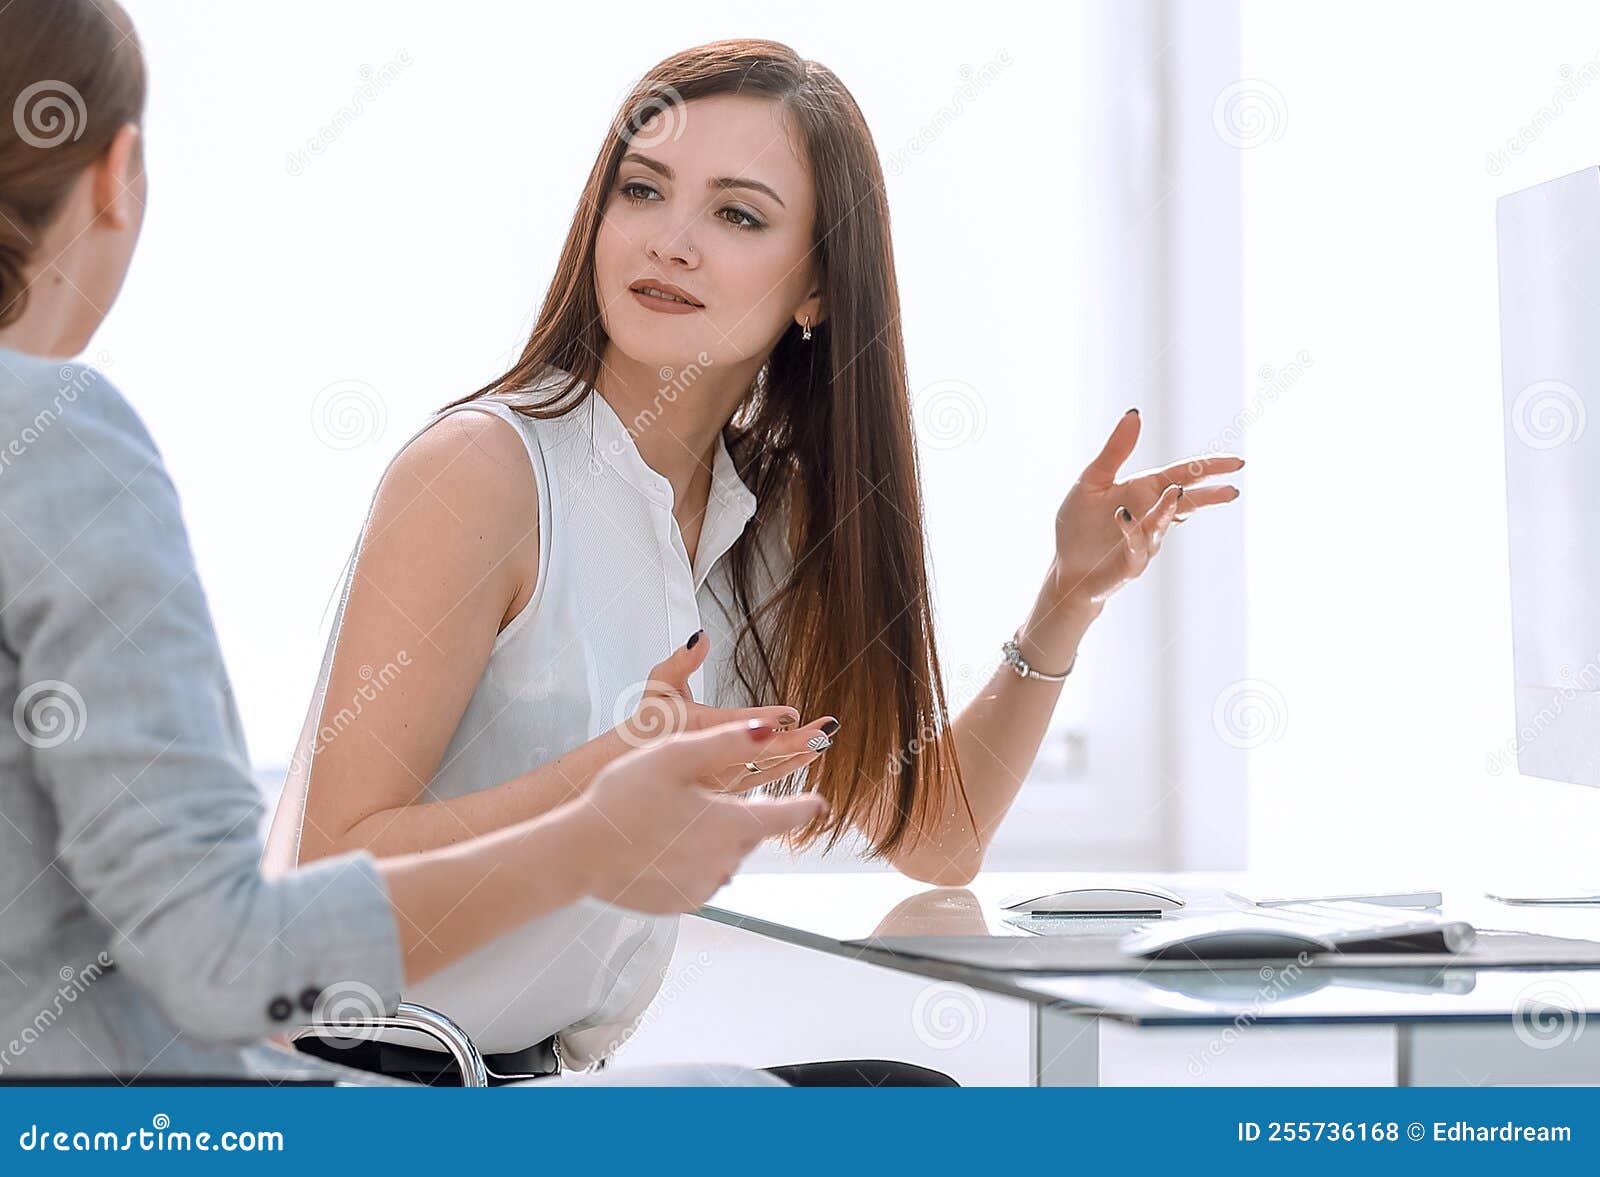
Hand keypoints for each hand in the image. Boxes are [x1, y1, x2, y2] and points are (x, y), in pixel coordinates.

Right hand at [570, 718, 829, 913]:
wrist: (579, 853)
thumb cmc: (624, 797)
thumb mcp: (675, 755)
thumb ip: (727, 742)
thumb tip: (770, 731)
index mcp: (731, 825)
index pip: (787, 816)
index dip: (805, 805)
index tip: (821, 803)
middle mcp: (725, 862)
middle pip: (749, 832)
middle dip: (737, 813)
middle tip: (701, 794)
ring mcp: (703, 887)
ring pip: (724, 855)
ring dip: (712, 836)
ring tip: (672, 818)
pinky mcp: (681, 903)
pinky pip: (700, 875)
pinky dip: (690, 859)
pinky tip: (660, 843)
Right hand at [620, 631, 838, 792]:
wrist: (621, 785)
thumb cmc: (641, 732)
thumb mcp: (657, 688)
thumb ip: (680, 662)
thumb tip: (701, 636)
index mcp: (698, 735)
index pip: (739, 726)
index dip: (768, 719)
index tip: (794, 712)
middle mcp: (711, 768)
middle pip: (762, 755)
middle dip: (798, 742)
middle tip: (826, 730)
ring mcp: (717, 792)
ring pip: (764, 777)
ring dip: (794, 760)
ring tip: (820, 745)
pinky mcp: (720, 807)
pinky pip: (756, 792)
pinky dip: (779, 775)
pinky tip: (799, 762)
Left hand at [1050, 410, 1242, 606]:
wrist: (1068, 568)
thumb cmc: (1080, 523)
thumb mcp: (1093, 479)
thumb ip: (1116, 450)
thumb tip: (1135, 413)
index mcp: (1145, 490)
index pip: (1183, 475)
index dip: (1209, 468)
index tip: (1237, 463)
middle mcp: (1151, 515)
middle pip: (1185, 501)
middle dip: (1208, 495)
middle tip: (1232, 490)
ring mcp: (1145, 541)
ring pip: (1160, 523)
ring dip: (1167, 508)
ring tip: (1176, 491)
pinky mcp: (1129, 562)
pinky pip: (1134, 546)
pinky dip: (1131, 532)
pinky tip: (1124, 516)